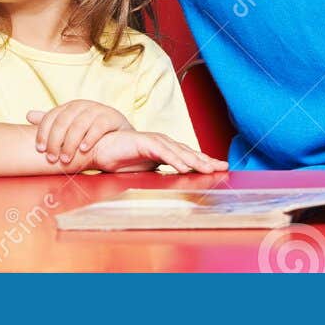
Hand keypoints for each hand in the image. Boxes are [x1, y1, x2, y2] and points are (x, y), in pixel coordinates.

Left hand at [26, 101, 130, 163]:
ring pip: (79, 124)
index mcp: (69, 107)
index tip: (40, 149)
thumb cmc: (91, 133)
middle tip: (52, 158)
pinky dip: (90, 137)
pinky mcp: (111, 116)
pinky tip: (84, 149)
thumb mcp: (70, 128)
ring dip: (71, 143)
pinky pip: (99, 125)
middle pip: (63, 120)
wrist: (121, 136)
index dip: (43, 132)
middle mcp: (82, 105)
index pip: (51, 116)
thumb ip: (52, 123)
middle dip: (55, 141)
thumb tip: (28, 115)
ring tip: (66, 159)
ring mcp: (97, 109)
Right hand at [87, 129, 227, 174]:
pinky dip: (174, 159)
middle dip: (206, 160)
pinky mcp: (145, 142)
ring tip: (207, 169)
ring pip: (179, 151)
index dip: (205, 161)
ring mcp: (155, 141)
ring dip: (194, 160)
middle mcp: (164, 143)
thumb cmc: (123, 160)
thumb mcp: (147, 171)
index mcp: (166, 150)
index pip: (189, 156)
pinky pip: (163, 152)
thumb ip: (162, 174)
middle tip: (222, 167)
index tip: (221, 168)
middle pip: (189, 152)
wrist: (102, 150)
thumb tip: (177, 183)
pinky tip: (184, 166)